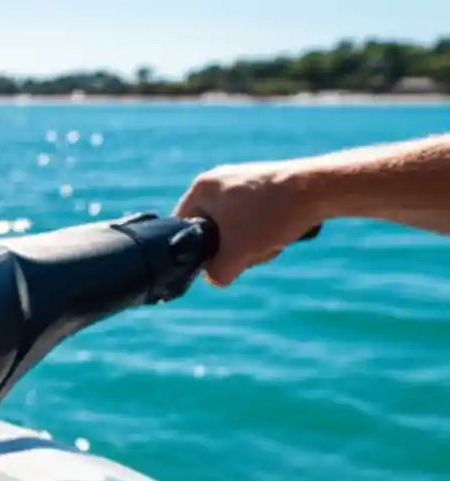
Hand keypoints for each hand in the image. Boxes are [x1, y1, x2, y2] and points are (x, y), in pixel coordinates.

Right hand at [173, 160, 321, 285]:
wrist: (322, 189)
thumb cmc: (271, 217)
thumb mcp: (236, 255)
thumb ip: (216, 274)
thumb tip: (215, 278)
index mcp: (201, 187)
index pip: (182, 229)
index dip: (198, 252)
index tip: (220, 261)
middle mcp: (219, 179)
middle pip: (212, 230)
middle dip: (233, 248)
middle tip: (251, 252)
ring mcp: (244, 179)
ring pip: (236, 226)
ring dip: (252, 242)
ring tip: (272, 241)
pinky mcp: (267, 184)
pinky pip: (255, 217)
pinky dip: (266, 230)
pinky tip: (283, 231)